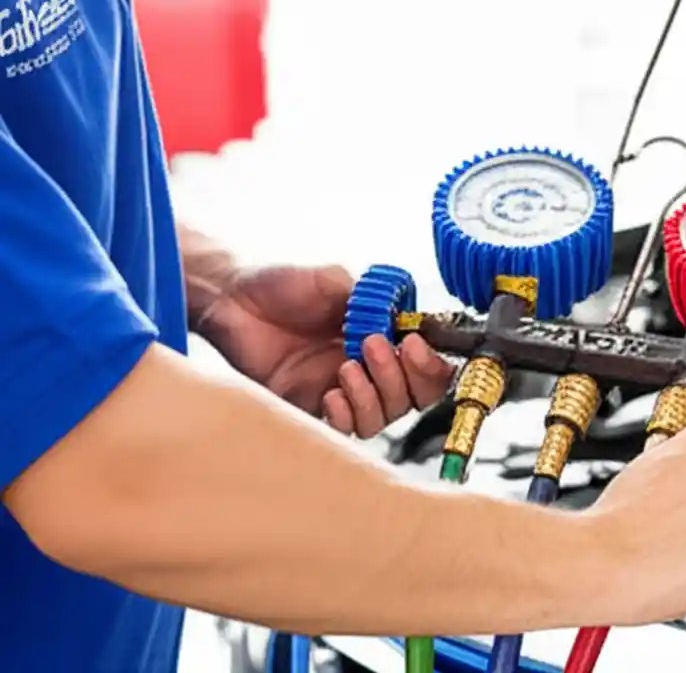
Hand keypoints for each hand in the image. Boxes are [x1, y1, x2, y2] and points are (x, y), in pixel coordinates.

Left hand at [196, 265, 452, 435]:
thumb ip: (370, 299)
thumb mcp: (332, 281)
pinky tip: (330, 394)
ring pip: (380, 417)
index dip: (429, 363)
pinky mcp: (308, 408)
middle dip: (402, 377)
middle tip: (374, 347)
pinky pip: (342, 430)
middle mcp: (365, 369)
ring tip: (347, 367)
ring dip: (373, 396)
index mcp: (378, 338)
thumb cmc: (277, 285)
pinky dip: (345, 415)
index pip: (423, 366)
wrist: (230, 299)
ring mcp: (339, 391)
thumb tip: (401, 316)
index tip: (414, 343)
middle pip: (410, 398)